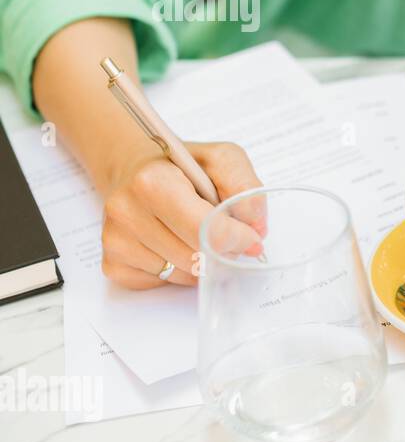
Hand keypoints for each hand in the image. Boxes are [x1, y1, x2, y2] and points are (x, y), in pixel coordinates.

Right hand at [101, 142, 264, 289]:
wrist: (133, 170)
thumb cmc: (180, 167)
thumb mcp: (221, 158)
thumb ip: (245, 186)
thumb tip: (254, 227)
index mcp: (153, 182)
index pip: (205, 229)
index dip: (238, 239)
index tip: (252, 238)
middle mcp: (127, 211)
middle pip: (196, 257)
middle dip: (222, 251)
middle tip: (226, 235)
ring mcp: (115, 240)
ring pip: (182, 275)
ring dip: (202, 262)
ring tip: (195, 234)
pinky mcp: (114, 263)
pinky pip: (162, 283)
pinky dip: (178, 271)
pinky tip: (174, 245)